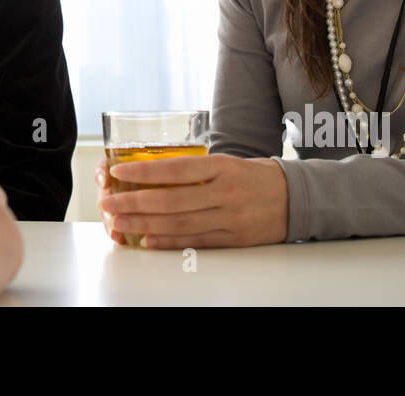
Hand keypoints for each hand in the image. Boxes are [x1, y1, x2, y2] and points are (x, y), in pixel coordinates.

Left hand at [97, 154, 288, 248]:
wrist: (295, 198)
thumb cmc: (254, 177)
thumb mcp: (227, 163)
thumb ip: (195, 170)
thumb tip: (153, 173)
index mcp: (221, 167)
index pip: (175, 169)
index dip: (144, 172)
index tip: (119, 173)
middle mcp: (224, 192)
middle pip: (171, 200)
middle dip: (135, 203)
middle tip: (109, 204)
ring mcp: (229, 218)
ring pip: (180, 223)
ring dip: (145, 224)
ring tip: (120, 223)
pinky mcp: (234, 240)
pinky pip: (196, 242)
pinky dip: (170, 243)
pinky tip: (148, 241)